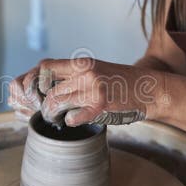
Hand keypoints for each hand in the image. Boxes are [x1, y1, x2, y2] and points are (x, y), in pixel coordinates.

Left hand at [9, 57, 163, 126]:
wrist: (150, 89)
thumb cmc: (121, 83)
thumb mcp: (96, 72)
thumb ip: (74, 76)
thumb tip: (45, 86)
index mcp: (82, 64)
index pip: (45, 67)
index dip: (35, 81)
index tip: (35, 93)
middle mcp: (85, 73)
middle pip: (49, 89)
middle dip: (43, 104)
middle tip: (46, 113)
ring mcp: (93, 88)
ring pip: (57, 102)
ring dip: (52, 114)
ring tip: (56, 119)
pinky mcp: (101, 105)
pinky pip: (73, 116)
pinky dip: (69, 121)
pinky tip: (72, 121)